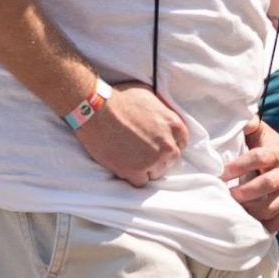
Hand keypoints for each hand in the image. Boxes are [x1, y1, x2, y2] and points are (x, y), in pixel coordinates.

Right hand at [74, 82, 190, 188]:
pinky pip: (140, 182)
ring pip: (156, 172)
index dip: (169, 143)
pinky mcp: (134, 171)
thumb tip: (163, 112)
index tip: (159, 144)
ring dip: (147, 168)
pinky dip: (133, 177)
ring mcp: (152, 159)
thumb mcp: (150, 95)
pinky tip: (125, 166)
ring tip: (132, 158)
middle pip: (171, 159)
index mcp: (174, 124)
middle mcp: (167, 144)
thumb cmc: (119, 98)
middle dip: (160, 157)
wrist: (96, 110)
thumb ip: (162, 109)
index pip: (181, 142)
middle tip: (144, 152)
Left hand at [223, 119, 278, 233]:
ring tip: (233, 211)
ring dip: (250, 211)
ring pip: (270, 207)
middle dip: (245, 192)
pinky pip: (275, 223)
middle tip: (227, 196)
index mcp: (277, 153)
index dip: (239, 165)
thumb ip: (250, 125)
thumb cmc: (269, 149)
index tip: (221, 173)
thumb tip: (240, 120)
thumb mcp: (262, 133)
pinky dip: (259, 226)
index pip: (259, 158)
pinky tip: (244, 225)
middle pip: (267, 184)